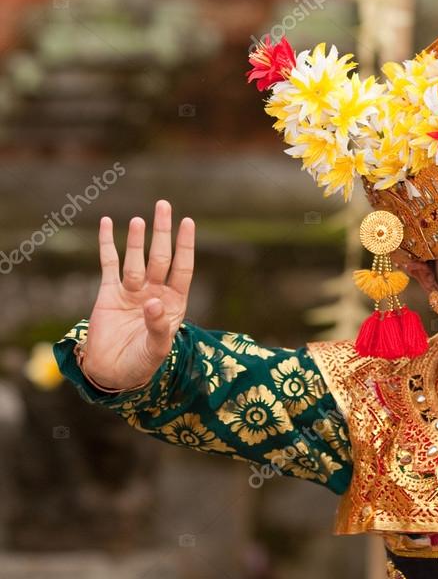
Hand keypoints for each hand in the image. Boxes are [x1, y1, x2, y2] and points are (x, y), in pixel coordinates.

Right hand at [80, 200, 194, 389]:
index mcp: (174, 302)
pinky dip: (108, 244)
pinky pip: (109, 263)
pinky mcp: (109, 293)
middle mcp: (155, 291)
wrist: (113, 372)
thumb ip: (158, 326)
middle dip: (162, 232)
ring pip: (136, 258)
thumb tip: (153, 302)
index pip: (183, 267)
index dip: (185, 245)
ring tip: (140, 219)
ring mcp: (132, 290)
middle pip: (160, 257)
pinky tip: (109, 224)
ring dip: (137, 239)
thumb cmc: (142, 362)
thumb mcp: (156, 348)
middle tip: (163, 205)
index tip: (188, 222)